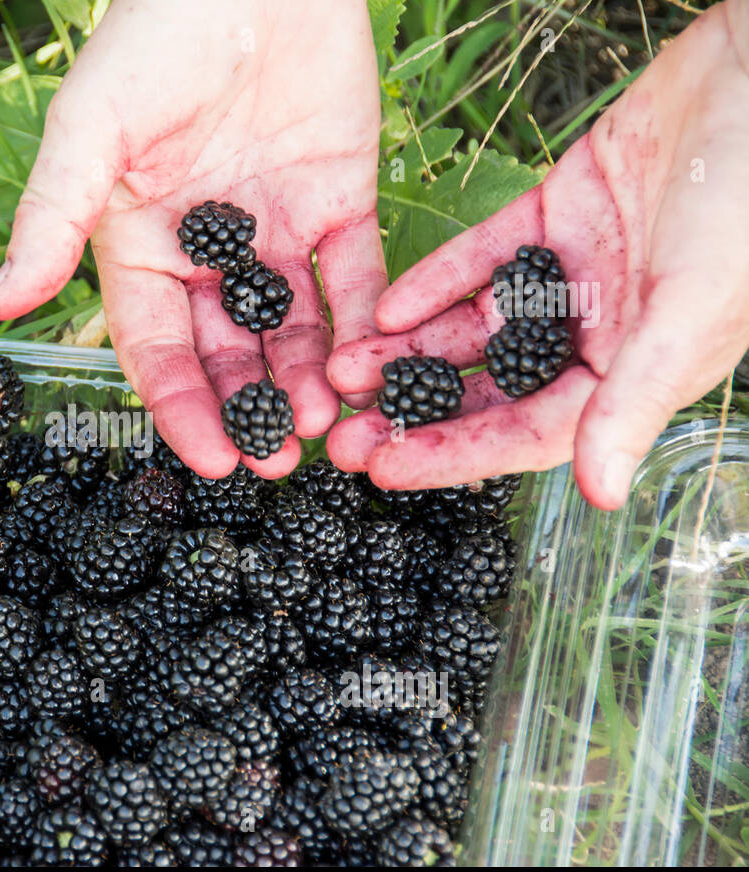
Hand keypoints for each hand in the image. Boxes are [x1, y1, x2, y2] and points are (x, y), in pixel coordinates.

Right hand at [0, 0, 385, 477]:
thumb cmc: (153, 38)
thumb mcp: (90, 130)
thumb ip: (51, 220)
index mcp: (142, 246)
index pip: (158, 348)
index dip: (181, 407)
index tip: (209, 462)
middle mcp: (208, 252)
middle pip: (229, 351)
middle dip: (251, 411)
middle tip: (278, 464)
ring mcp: (276, 231)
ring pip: (294, 327)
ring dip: (307, 379)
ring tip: (323, 425)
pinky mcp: (340, 201)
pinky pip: (353, 275)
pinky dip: (363, 320)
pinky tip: (372, 365)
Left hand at [325, 0, 748, 509]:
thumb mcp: (693, 309)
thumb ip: (634, 399)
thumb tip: (600, 494)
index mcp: (632, 371)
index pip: (526, 432)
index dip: (452, 455)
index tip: (382, 471)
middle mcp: (597, 332)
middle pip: (487, 388)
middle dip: (412, 412)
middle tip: (340, 433)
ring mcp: (571, 275)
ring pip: (473, 327)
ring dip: (407, 350)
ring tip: (340, 367)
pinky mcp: (553, 215)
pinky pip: (481, 259)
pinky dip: (434, 281)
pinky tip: (384, 307)